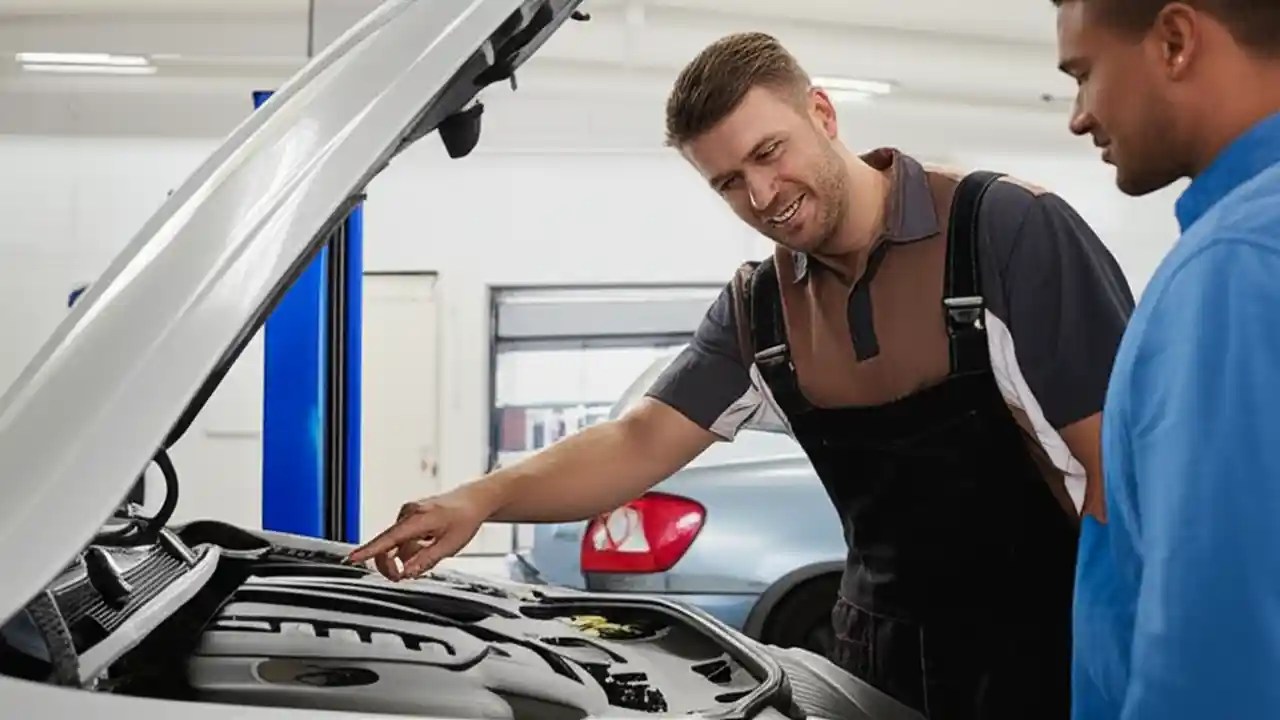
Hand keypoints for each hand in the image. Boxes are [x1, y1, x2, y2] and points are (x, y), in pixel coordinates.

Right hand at [347, 486, 494, 579]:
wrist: (474, 500)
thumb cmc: (464, 519)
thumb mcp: (449, 546)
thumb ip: (426, 560)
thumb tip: (405, 573)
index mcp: (418, 519)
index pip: (389, 539)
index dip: (369, 551)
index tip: (352, 559)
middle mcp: (408, 513)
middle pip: (387, 545)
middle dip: (392, 564)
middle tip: (404, 577)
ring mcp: (408, 514)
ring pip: (396, 543)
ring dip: (407, 555)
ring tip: (430, 553)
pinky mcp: (409, 516)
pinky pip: (402, 538)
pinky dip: (411, 547)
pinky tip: (428, 544)